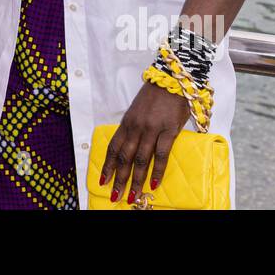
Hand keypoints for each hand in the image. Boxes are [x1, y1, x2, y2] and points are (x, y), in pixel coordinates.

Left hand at [97, 80, 191, 204]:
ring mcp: (151, 129)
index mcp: (126, 122)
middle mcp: (136, 127)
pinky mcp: (168, 130)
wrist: (172, 78)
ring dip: (136, 181)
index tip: (103, 180)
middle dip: (119, 179)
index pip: (113, 147)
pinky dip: (157, 171)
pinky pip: (161, 155)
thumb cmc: (156, 94)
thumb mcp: (138, 110)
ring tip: (133, 197)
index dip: (107, 165)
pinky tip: (154, 183)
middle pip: (124, 158)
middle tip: (115, 196)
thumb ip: (134, 128)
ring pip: (140, 160)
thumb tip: (131, 147)